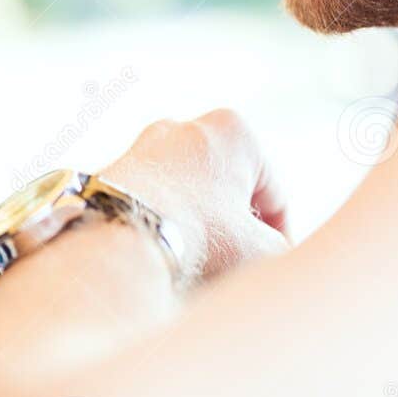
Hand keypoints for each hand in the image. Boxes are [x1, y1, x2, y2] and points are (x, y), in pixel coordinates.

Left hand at [98, 110, 289, 283]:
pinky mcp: (115, 170)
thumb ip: (281, 249)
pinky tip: (167, 257)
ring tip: (200, 268)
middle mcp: (186, 127)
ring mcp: (145, 146)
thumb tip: (273, 254)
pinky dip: (166, 226)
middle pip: (228, 192)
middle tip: (238, 269)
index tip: (275, 269)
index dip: (282, 240)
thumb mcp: (261, 249)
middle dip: (236, 230)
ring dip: (201, 229)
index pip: (274, 195)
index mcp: (233, 130)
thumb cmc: (198, 234)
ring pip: (190, 197)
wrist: (121, 237)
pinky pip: (155, 202)